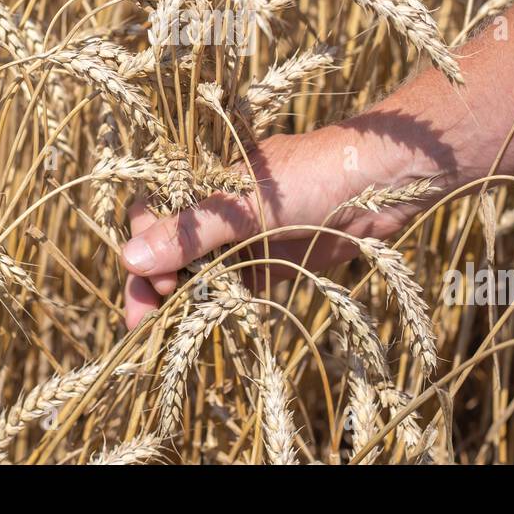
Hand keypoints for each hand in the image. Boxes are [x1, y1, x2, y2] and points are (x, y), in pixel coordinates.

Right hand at [119, 124, 430, 327]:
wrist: (383, 181)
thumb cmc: (311, 177)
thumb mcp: (244, 205)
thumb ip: (191, 233)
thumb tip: (129, 258)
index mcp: (207, 184)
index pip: (154, 216)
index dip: (145, 250)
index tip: (151, 282)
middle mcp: (222, 210)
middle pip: (173, 250)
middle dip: (155, 285)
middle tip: (144, 326)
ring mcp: (248, 236)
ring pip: (202, 272)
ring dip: (185, 300)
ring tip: (170, 335)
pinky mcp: (274, 260)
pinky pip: (236, 286)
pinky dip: (221, 305)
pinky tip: (209, 326)